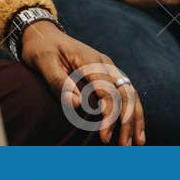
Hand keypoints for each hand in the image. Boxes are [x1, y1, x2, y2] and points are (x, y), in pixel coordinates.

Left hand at [19, 22, 144, 145]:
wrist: (44, 33)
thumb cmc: (42, 49)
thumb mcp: (44, 63)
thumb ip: (60, 83)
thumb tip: (77, 104)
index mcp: (91, 61)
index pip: (108, 91)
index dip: (110, 115)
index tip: (106, 138)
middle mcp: (105, 64)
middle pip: (125, 93)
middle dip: (128, 121)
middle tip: (125, 146)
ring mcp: (108, 68)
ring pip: (130, 93)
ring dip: (135, 118)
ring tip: (138, 142)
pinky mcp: (107, 74)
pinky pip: (125, 93)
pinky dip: (131, 111)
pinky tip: (134, 127)